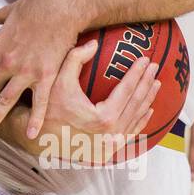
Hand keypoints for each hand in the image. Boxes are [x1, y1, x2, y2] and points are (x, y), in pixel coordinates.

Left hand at [0, 0, 81, 139]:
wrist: (61, 7)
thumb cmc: (38, 5)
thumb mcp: (12, 9)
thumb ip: (1, 16)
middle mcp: (6, 62)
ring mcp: (25, 72)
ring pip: (6, 101)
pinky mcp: (45, 77)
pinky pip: (38, 103)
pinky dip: (34, 120)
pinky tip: (31, 135)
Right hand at [0, 44, 159, 164]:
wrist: (37, 139)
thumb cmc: (46, 109)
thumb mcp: (57, 81)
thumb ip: (75, 59)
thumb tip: (94, 43)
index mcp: (103, 119)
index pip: (126, 91)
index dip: (137, 73)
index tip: (146, 59)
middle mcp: (111, 135)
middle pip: (135, 104)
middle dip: (147, 83)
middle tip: (156, 68)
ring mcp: (111, 145)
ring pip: (135, 119)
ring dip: (147, 100)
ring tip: (156, 84)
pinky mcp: (108, 152)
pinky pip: (129, 134)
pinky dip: (139, 121)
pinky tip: (147, 110)